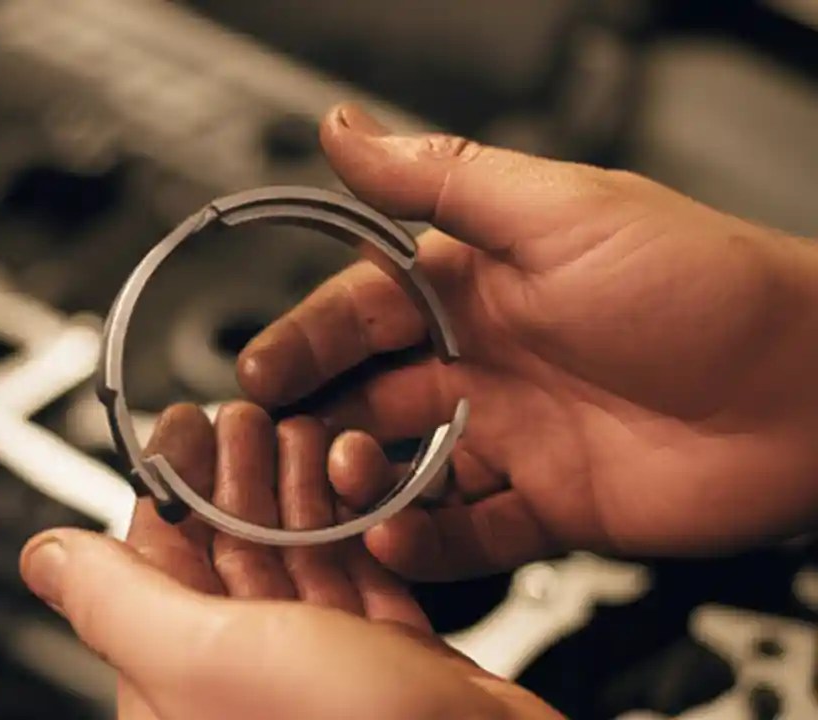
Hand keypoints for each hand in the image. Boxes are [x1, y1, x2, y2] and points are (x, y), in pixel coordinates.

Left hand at [20, 403, 562, 719]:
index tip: (182, 426)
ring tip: (299, 432)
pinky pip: (361, 579)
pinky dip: (355, 528)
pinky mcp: (391, 665)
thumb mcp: (202, 656)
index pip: (153, 566)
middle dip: (235, 476)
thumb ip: (116, 600)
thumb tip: (44, 559)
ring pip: (295, 562)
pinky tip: (350, 487)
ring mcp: (322, 673)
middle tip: (246, 414)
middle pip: (228, 555)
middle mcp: (248, 682)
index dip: (169, 487)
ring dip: (294, 492)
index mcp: (182, 686)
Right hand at [237, 103, 817, 579]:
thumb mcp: (557, 212)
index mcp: (478, 285)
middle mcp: (488, 360)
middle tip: (274, 444)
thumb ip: (439, 181)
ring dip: (362, 485)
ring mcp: (516, 436)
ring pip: (405, 469)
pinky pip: (466, 533)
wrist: (814, 394)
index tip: (258, 371)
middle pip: (369, 394)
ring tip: (342, 490)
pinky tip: (401, 539)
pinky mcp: (549, 506)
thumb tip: (345, 129)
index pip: (361, 312)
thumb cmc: (702, 286)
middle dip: (317, 418)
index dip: (304, 340)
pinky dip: (428, 545)